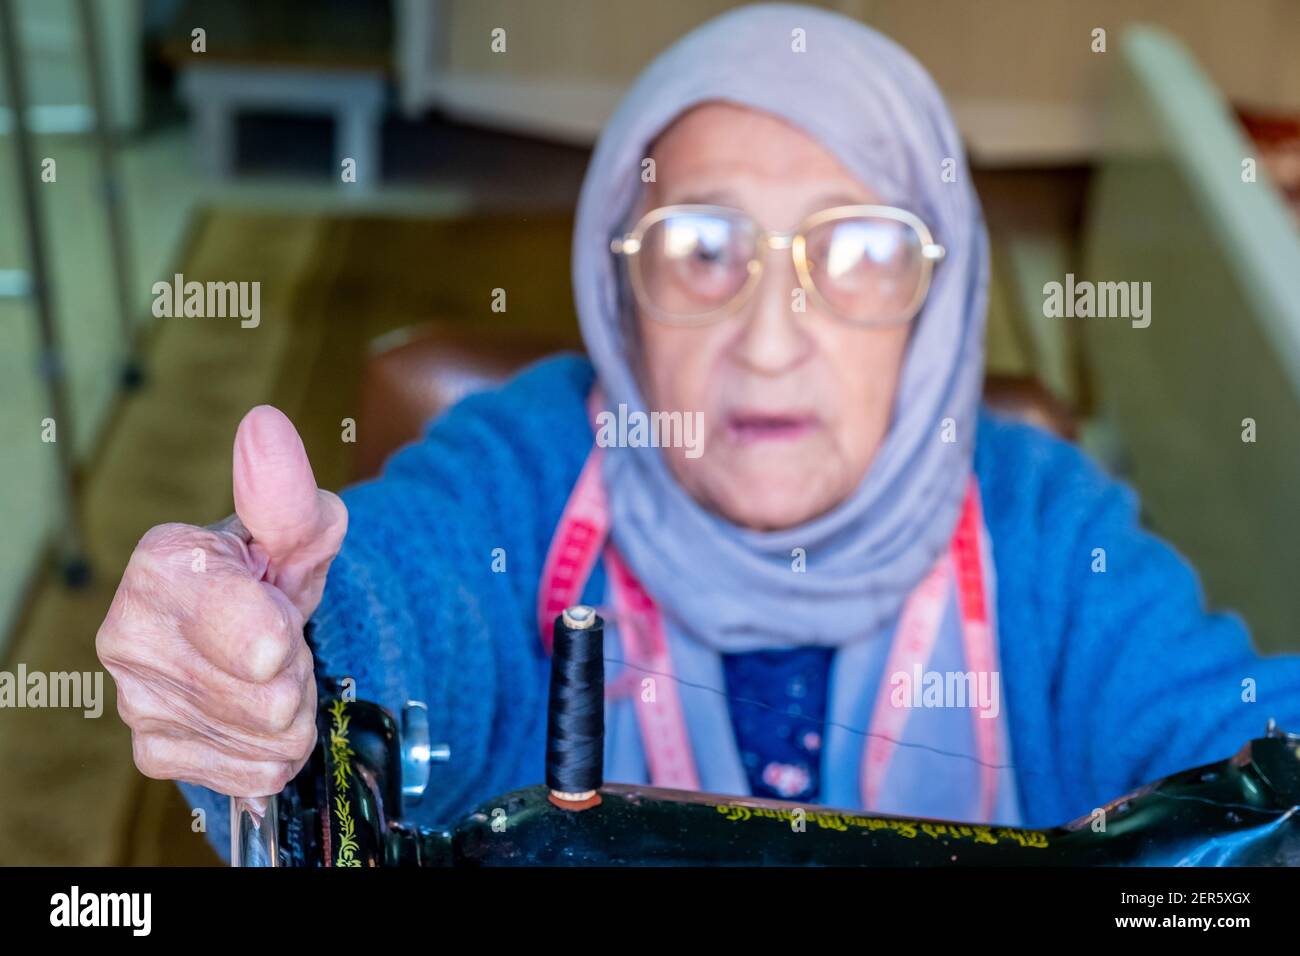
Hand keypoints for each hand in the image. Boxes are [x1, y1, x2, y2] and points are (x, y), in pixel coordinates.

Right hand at [96, 406, 347, 796]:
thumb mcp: (299, 527)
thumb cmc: (274, 571)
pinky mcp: (156, 752)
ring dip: (292, 709)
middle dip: (296, 670)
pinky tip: (254, 710)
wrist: (257, 631)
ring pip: (268, 736)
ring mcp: (137, 700)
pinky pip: (257, 771)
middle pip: (270, 696)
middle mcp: (127, 635)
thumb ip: (287, 490)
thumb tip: (264, 425)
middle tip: (279, 639)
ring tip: (269, 671)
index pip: (258, 639)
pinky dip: (274, 747)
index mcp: (162, 564)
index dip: (289, 630)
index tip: (278, 606)